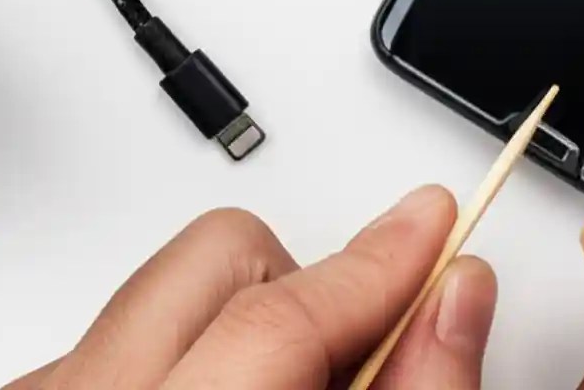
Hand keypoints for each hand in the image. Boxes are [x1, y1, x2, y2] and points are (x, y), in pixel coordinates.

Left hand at [3, 186, 496, 389]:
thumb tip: (451, 301)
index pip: (280, 314)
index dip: (380, 265)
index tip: (438, 226)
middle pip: (219, 257)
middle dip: (309, 288)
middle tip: (362, 352)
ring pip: (176, 288)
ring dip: (255, 328)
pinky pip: (131, 332)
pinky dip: (198, 357)